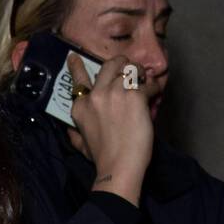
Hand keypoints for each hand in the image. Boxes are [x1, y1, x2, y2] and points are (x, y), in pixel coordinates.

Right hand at [66, 52, 152, 207]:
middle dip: (123, 66)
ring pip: (131, 68)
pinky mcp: (135, 97)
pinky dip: (153, 90)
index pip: (78, 78)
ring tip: (145, 84)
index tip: (74, 56)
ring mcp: (115, 94)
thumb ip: (74, 133)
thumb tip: (70, 130)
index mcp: (80, 106)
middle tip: (132, 74)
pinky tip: (153, 98)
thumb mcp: (80, 144)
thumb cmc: (100, 158)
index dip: (76, 65)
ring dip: (141, 74)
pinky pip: (147, 84)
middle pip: (111, 64)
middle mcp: (95, 95)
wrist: (118, 167)